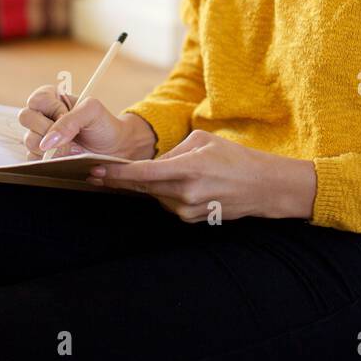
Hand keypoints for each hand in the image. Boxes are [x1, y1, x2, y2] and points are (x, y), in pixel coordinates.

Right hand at [17, 86, 152, 158]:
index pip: (36, 99)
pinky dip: (52, 160)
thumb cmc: (104, 125)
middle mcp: (44, 116)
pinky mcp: (43, 155)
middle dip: (49, 129)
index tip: (66, 114)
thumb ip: (70, 120)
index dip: (50, 109)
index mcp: (53, 99)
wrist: (115, 148)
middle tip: (71, 135)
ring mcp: (41, 137)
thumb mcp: (92, 112)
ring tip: (75, 149)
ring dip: (53, 147)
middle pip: (26, 118)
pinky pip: (34, 158)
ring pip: (29, 140)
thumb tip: (47, 140)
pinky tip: (68, 157)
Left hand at [86, 129, 317, 222]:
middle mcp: (186, 193)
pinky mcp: (192, 219)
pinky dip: (167, 193)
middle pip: (143, 188)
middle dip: (121, 181)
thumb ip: (172, 152)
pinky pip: (169, 204)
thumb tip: (151, 163)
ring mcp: (189, 210)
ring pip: (156, 196)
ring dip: (151, 185)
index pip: (143, 175)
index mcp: (188, 169)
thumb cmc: (235, 157)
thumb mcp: (203, 141)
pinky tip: (184, 184)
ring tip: (171, 172)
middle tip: (98, 173)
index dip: (117, 174)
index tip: (97, 171)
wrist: (263, 187)